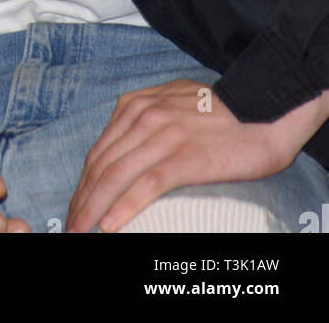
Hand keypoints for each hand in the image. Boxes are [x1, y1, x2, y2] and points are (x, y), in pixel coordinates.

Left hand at [66, 78, 328, 233]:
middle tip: (73, 225)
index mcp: (136, 104)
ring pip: (117, 177)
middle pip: (101, 166)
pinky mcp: (185, 156)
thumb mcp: (169, 105)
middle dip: (83, 200)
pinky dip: (123, 207)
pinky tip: (109, 225)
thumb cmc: (217, 115)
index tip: (76, 206)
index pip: (99, 151)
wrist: (261, 112)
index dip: (83, 183)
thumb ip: (143, 121)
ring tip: (83, 229)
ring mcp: (163, 135)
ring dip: (94, 208)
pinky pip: (146, 185)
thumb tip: (119, 151)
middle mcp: (144, 115)